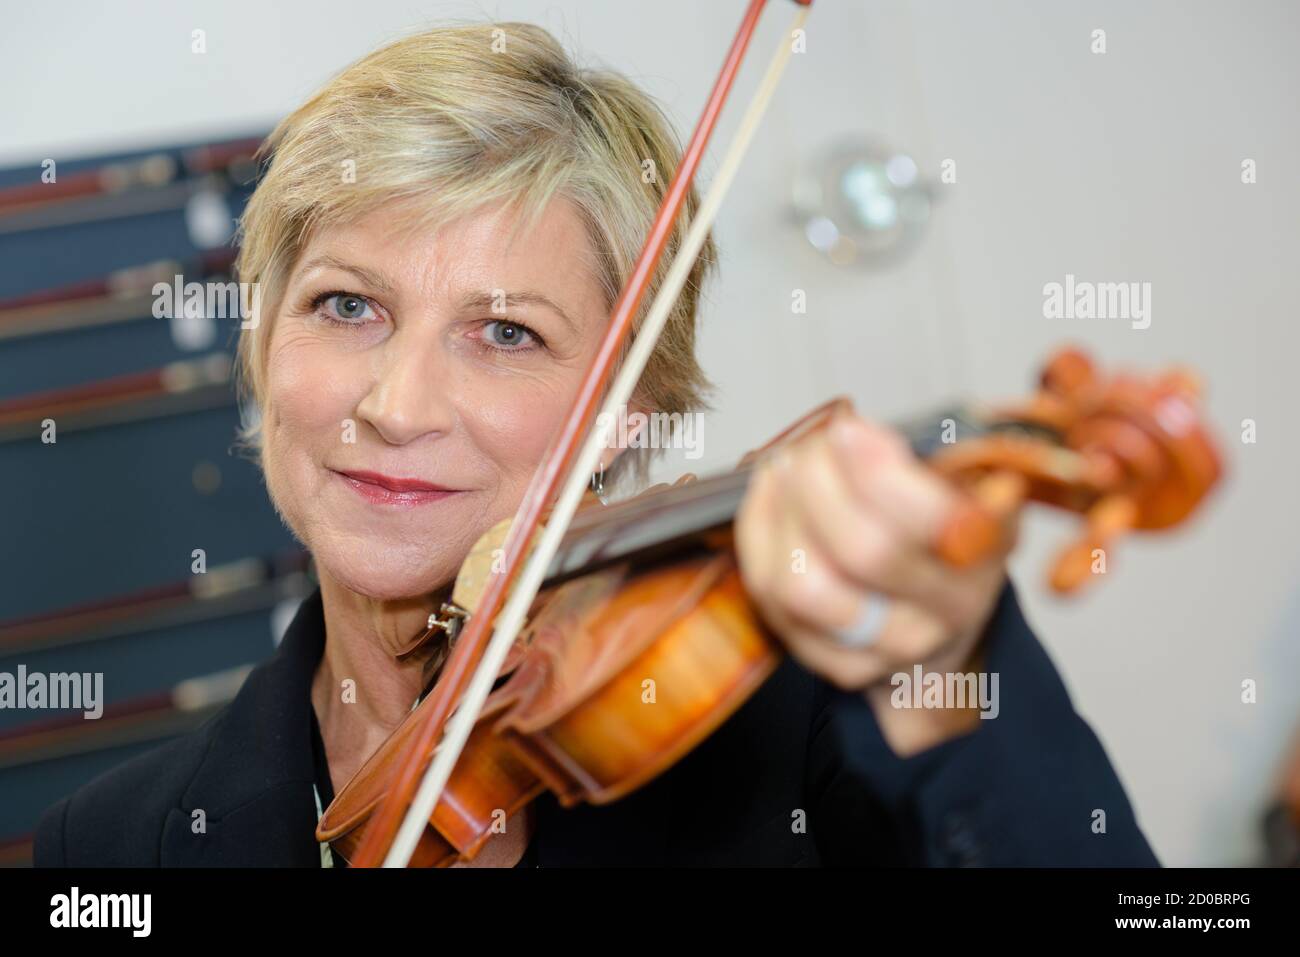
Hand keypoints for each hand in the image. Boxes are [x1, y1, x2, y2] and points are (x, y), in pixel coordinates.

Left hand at [733, 412, 1018, 752]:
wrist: (938, 614)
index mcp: (982, 557)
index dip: (878, 473)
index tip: (848, 431)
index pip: (934, 522)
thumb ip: (920, 457)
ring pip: (801, 583)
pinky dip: (759, 530)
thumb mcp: (959, 482)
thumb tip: (854, 436)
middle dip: (820, 483)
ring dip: (783, 511)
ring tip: (789, 469)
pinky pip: (768, 591)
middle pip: (862, 552)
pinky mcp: (826, 659)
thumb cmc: (940, 532)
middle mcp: (939, 616)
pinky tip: (772, 496)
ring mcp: (880, 649)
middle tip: (811, 447)